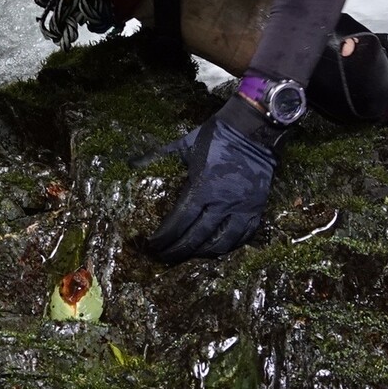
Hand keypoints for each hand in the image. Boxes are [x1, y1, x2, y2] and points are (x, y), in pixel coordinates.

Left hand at [136, 96, 288, 262]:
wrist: (252, 130)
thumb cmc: (215, 137)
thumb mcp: (184, 145)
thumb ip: (157, 157)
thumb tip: (131, 164)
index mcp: (203, 187)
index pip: (180, 220)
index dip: (166, 236)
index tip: (153, 244)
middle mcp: (222, 202)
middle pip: (198, 236)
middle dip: (178, 250)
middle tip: (164, 257)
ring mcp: (241, 207)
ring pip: (222, 241)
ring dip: (203, 253)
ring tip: (189, 256)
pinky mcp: (256, 208)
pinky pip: (244, 235)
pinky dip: (230, 246)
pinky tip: (218, 249)